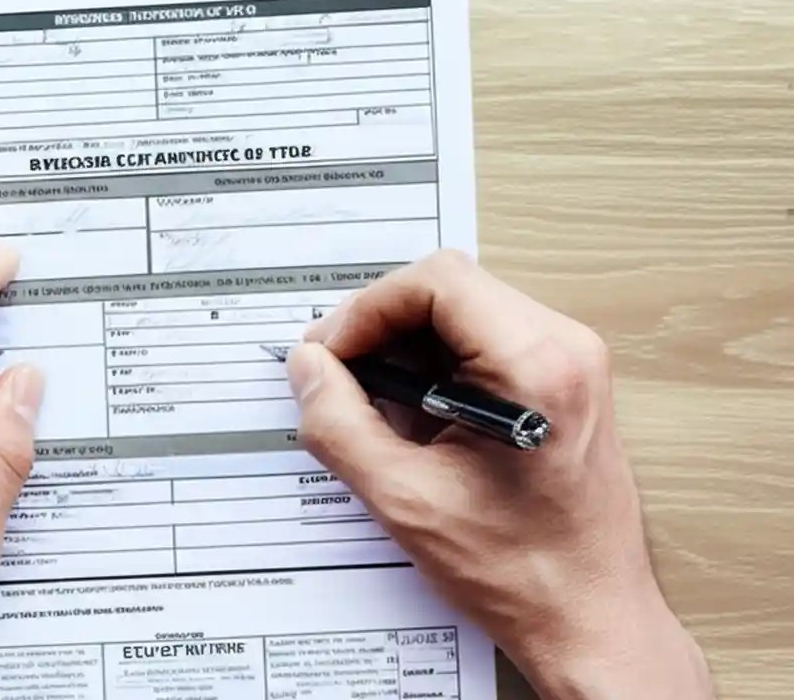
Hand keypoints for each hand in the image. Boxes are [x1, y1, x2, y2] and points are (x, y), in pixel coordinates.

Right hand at [287, 251, 712, 699]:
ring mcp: (570, 364)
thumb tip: (309, 368)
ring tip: (370, 403)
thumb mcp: (405, 500)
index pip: (437, 281)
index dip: (367, 309)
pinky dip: (434, 365)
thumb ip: (340, 424)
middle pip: (449, 288)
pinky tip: (409, 415)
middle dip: (380, 325)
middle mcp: (565, 350)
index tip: (330, 355)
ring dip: (405, 345)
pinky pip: (483, 342)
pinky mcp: (562, 383)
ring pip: (462, 312)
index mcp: (537, 367)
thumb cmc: (521, 572)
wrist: (590, 619)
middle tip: (336, 375)